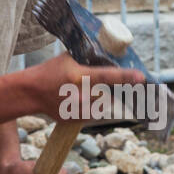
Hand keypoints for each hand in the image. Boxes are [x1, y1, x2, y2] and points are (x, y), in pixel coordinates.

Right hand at [25, 53, 145, 122]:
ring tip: (86, 90)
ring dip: (104, 98)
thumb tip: (111, 53)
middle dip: (118, 90)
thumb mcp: (69, 58)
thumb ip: (88, 58)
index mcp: (79, 77)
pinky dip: (93, 106)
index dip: (125, 77)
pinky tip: (79, 99)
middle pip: (109, 94)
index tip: (141, 77)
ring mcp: (78, 110)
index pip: (106, 76)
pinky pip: (95, 113)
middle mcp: (80, 95)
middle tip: (122, 85)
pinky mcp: (76, 120)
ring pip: (103, 104)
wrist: (32, 93)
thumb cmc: (51, 71)